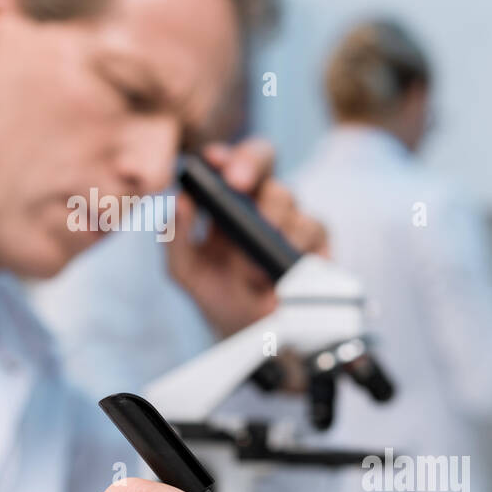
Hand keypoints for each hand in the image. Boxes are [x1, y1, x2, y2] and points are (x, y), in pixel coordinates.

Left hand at [168, 137, 327, 336]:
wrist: (252, 336)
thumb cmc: (218, 295)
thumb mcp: (186, 272)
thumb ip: (175, 238)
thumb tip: (179, 201)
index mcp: (225, 199)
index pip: (226, 162)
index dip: (223, 154)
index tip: (213, 160)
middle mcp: (258, 201)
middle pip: (263, 158)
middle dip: (250, 163)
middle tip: (238, 183)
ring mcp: (289, 218)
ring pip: (286, 195)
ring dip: (267, 220)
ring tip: (252, 261)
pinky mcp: (316, 241)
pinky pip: (313, 225)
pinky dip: (295, 242)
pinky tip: (282, 262)